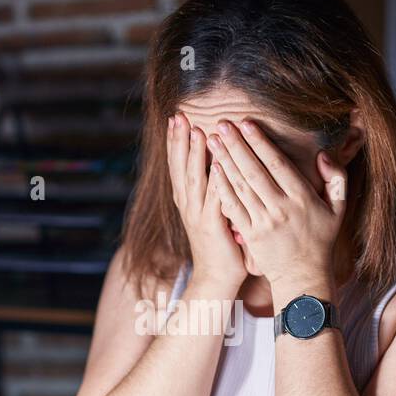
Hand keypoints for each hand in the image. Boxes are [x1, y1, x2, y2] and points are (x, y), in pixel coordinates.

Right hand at [167, 113, 245, 290]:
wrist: (216, 280)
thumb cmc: (220, 245)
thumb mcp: (212, 213)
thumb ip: (212, 191)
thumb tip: (217, 165)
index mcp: (186, 201)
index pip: (178, 165)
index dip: (175, 142)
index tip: (176, 118)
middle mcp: (188, 206)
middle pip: (180, 167)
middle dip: (180, 141)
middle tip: (178, 116)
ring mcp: (198, 217)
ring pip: (195, 180)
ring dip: (195, 155)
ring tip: (197, 131)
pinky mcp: (212, 228)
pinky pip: (214, 200)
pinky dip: (216, 182)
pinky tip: (218, 165)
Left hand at [207, 119, 346, 302]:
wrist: (303, 275)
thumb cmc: (321, 238)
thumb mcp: (338, 208)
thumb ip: (337, 178)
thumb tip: (322, 155)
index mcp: (303, 198)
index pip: (278, 164)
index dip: (261, 142)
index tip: (246, 123)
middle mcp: (282, 208)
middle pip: (255, 171)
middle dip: (237, 146)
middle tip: (221, 124)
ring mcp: (264, 222)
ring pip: (241, 187)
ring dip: (225, 162)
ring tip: (212, 141)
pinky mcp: (250, 235)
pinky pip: (233, 208)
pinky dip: (222, 189)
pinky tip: (212, 171)